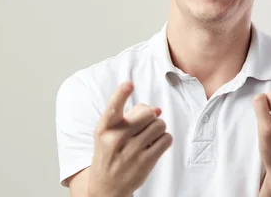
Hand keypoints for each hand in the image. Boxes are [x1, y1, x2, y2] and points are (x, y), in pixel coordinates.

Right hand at [88, 81, 172, 196]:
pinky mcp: (145, 162)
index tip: (128, 84)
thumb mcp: (110, 132)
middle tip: (144, 125)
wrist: (106, 186)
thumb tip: (157, 109)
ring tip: (148, 137)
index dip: (121, 94)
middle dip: (150, 116)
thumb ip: (130, 116)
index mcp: (104, 128)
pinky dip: (164, 140)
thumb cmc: (110, 152)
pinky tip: (154, 145)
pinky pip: (166, 139)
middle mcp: (116, 138)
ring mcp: (131, 151)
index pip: (113, 108)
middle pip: (148, 113)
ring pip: (159, 125)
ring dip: (158, 129)